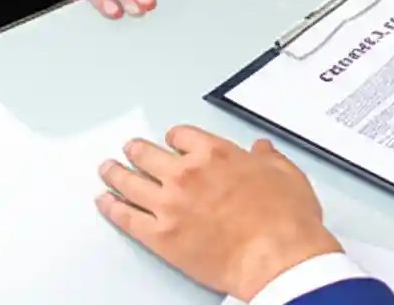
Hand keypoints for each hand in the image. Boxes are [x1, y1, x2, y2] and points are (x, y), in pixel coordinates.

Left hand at [96, 126, 341, 301]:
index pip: (182, 135)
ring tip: (107, 170)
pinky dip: (111, 208)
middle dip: (136, 150)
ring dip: (115, 173)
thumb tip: (262, 150)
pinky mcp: (160, 235)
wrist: (276, 257)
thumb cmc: (285, 220)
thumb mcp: (287, 176)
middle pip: (148, 154)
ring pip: (130, 182)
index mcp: (217, 154)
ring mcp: (169, 204)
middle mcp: (187, 174)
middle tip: (130, 149)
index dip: (175, 137)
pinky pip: (125, 217)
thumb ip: (270, 159)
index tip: (172, 141)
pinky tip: (105, 202)